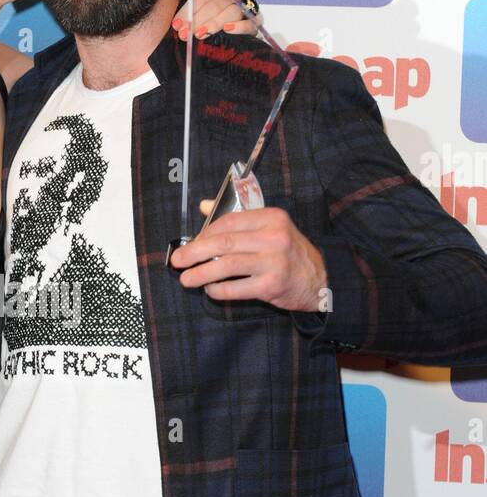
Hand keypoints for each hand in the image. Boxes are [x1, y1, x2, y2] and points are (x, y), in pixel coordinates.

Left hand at [168, 204, 328, 312]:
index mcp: (271, 218)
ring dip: (201, 273)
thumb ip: (237, 218)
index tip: (190, 243)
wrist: (319, 279)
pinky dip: (218, 290)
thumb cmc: (288, 253)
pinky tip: (210, 290)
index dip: (204, 233)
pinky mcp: (272, 285)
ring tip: (186, 279)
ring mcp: (274, 262)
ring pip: (226, 265)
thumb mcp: (269, 227)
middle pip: (223, 243)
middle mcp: (273, 237)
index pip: (229, 221)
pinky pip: (236, 288)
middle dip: (194, 252)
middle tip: (177, 261)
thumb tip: (203, 206)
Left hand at [173, 0, 261, 40]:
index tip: (176, 25)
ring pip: (231, 12)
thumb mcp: (197, 10)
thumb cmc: (211, 22)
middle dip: (197, 20)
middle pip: (215, 5)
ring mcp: (245, 9)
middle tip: (184, 34)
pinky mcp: (255, 23)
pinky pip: (250, 22)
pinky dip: (239, 26)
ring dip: (214, 23)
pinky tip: (227, 29)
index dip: (188, 10)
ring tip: (200, 34)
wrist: (235, 38)